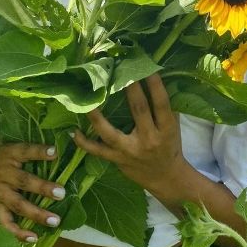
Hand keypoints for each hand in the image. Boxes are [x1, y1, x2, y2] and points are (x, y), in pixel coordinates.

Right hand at [0, 140, 66, 241]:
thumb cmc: (13, 153)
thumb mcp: (19, 144)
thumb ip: (36, 149)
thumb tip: (63, 150)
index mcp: (8, 153)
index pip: (24, 151)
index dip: (38, 152)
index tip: (55, 152)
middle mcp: (2, 173)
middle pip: (23, 181)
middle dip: (43, 188)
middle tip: (61, 193)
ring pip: (17, 204)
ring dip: (36, 214)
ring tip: (55, 221)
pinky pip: (6, 221)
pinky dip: (18, 232)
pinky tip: (34, 238)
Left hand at [71, 74, 189, 193]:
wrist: (165, 178)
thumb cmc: (169, 146)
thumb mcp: (173, 127)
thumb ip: (165, 107)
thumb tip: (155, 76)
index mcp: (166, 129)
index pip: (162, 104)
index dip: (155, 86)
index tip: (147, 68)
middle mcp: (149, 140)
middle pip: (139, 110)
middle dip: (130, 89)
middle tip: (118, 70)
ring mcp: (130, 151)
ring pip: (110, 133)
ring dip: (96, 117)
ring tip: (85, 102)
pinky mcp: (117, 160)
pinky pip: (97, 151)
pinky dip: (84, 142)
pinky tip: (73, 132)